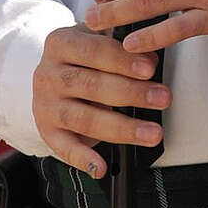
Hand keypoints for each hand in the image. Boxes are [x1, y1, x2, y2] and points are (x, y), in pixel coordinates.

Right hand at [32, 24, 171, 177]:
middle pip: (91, 85)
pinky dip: (83, 159)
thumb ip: (123, 48)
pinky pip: (64, 148)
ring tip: (152, 133)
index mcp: (60, 43)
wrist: (51, 76)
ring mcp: (44, 105)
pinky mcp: (46, 131)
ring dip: (121, 128)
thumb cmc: (83, 57)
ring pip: (83, 118)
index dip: (123, 60)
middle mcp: (47, 75)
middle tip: (163, 98)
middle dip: (131, 93)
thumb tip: (151, 61)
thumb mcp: (98, 40)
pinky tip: (102, 168)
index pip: (93, 51)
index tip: (150, 68)